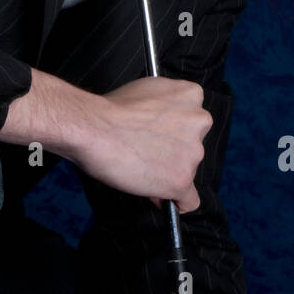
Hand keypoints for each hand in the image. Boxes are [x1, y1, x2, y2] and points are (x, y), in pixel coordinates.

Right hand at [77, 76, 211, 211]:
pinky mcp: (181, 180)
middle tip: (145, 154)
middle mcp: (199, 121)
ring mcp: (193, 152)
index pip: (194, 119)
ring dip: (167, 173)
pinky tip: (160, 198)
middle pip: (193, 146)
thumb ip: (164, 105)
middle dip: (172, 153)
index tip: (156, 138)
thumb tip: (163, 124)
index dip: (173, 132)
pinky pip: (189, 201)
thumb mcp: (145, 91)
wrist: (93, 128)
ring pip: (188, 171)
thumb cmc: (109, 110)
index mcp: (191, 95)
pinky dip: (175, 202)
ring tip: (139, 170)